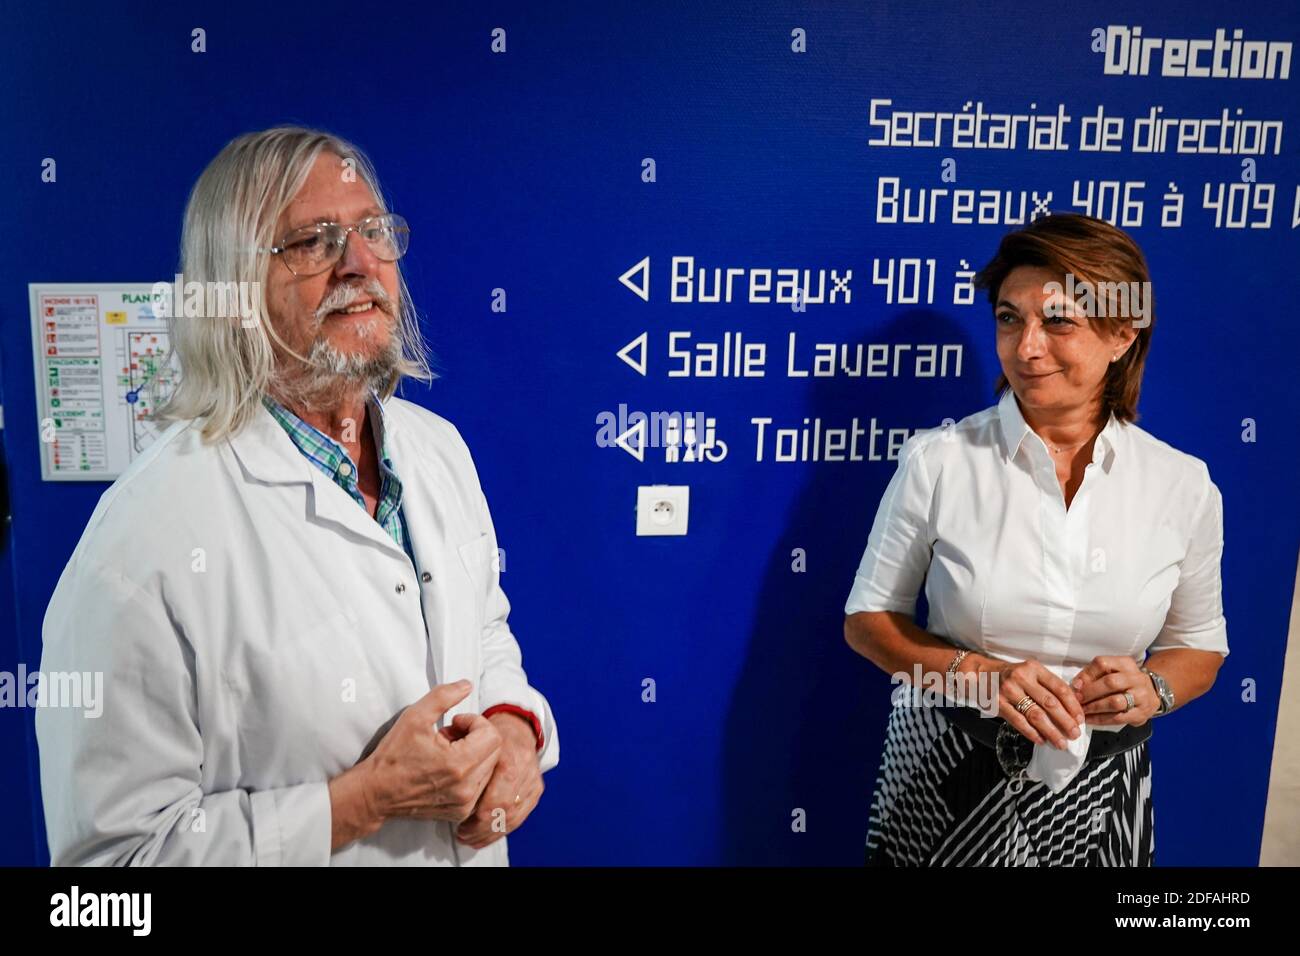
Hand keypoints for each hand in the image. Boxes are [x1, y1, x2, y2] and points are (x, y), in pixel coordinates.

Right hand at [362, 680, 501, 823]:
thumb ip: (444, 695)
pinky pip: (480, 785)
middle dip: (476, 736)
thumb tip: (467, 685)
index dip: (474, 721)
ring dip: (474, 754)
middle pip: (494, 751)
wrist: (375, 793)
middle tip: (450, 735)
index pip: (492, 735)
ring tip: (447, 751)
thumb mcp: (415, 716)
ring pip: (489, 768)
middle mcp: (467, 787)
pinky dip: (470, 773)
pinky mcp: (460, 812)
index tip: (454, 722)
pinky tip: (448, 768)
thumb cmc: (393, 756)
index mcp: (459, 764)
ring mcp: (465, 803)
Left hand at [455, 713, 543, 849]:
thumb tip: (439, 765)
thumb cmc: (493, 733)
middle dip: (481, 828)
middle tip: (462, 834)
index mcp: (506, 760)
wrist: (519, 729)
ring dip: (489, 833)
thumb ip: (458, 749)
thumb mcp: (473, 736)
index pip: (495, 798)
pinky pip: (520, 818)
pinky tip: (485, 837)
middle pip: (503, 811)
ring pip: (512, 818)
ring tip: (470, 838)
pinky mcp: (535, 791)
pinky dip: (501, 831)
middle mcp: (522, 771)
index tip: (458, 822)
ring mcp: (531, 782)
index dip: (476, 816)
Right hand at [991, 657, 1086, 748]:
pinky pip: (1019, 721)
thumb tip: (1071, 710)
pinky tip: (1041, 740)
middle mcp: (1021, 678)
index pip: (1059, 688)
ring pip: (1035, 715)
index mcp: (1034, 669)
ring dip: (1051, 731)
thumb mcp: (1030, 673)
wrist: (982, 674)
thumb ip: (1048, 686)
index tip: (1080, 719)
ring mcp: (1008, 691)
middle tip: (1075, 734)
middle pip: (1050, 703)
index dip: (1073, 705)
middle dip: (1065, 721)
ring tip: (1061, 743)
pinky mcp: (998, 703)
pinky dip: (1032, 733)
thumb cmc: (1012, 676)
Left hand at [1071, 656, 1158, 725]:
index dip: (1086, 674)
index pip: (1103, 663)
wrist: (1152, 693)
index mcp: (1126, 664)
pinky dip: (1101, 719)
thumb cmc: (1125, 682)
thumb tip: (1075, 686)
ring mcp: (1141, 696)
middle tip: (1077, 699)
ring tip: (1082, 711)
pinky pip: (1118, 718)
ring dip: (1094, 707)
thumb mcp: (1114, 671)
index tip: (1075, 685)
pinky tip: (1090, 719)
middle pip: (1110, 682)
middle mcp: (1136, 678)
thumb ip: (1095, 675)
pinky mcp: (1141, 713)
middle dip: (1090, 692)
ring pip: (1115, 702)